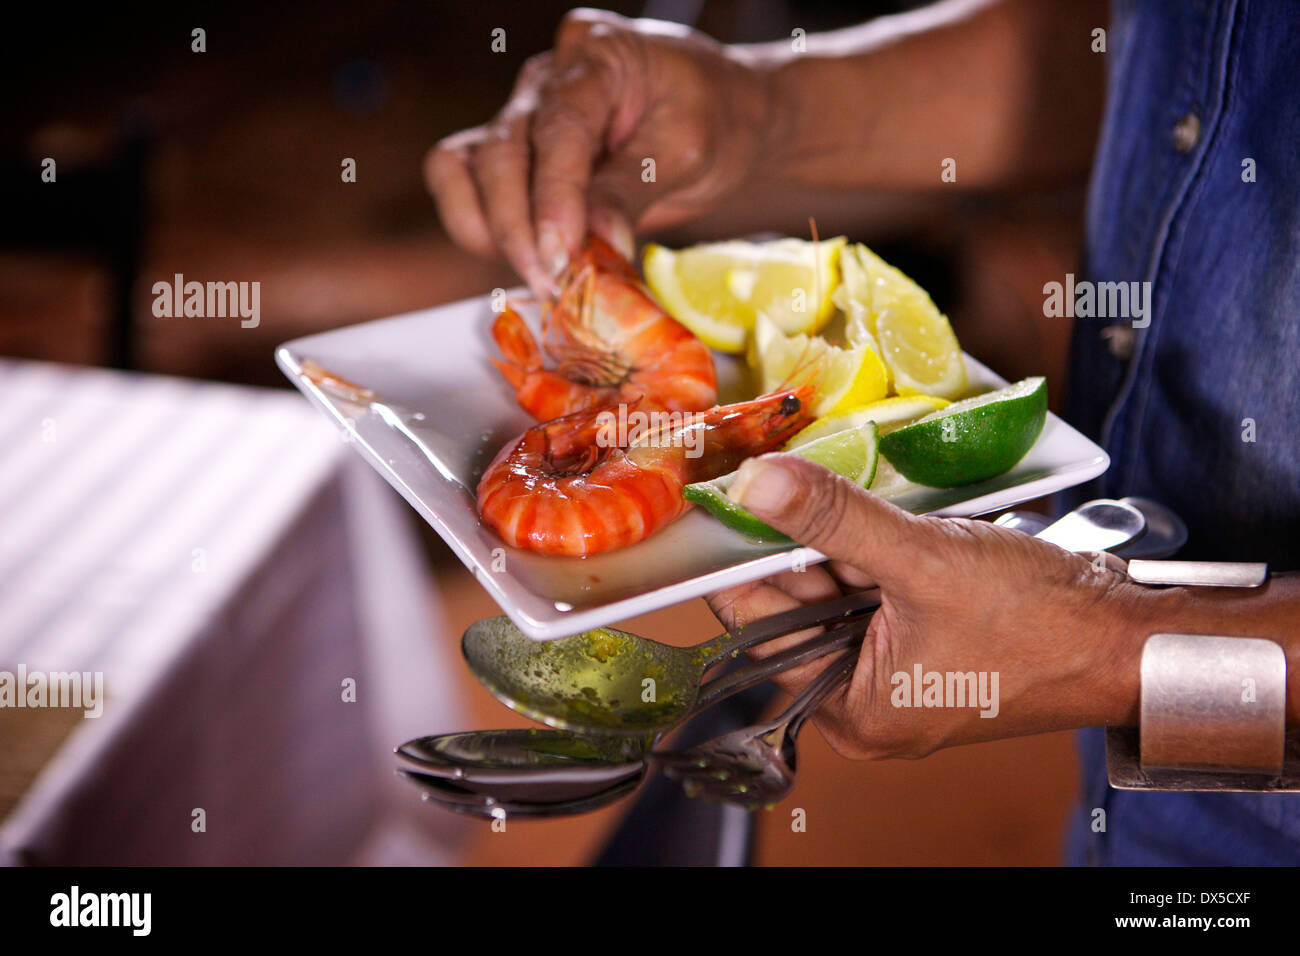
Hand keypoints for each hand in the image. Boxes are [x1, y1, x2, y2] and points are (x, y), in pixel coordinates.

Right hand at [423, 9, 770, 294]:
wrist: (721, 118)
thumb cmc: (715, 119)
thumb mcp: (690, 151)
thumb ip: (634, 190)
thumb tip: (595, 242)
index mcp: (599, 55)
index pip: (559, 128)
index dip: (554, 197)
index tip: (560, 254)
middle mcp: (547, 78)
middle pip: (501, 152)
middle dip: (519, 227)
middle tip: (552, 282)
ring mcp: (521, 112)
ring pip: (468, 169)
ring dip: (494, 232)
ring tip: (542, 275)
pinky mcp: (511, 152)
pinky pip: (460, 182)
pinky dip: (476, 225)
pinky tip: (521, 257)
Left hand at [706, 454, 1159, 759]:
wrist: (1130, 638)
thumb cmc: (1039, 623)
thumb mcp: (923, 560)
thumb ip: (834, 520)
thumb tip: (756, 484)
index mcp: (849, 709)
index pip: (758, 623)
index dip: (740, 556)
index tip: (729, 494)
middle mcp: (863, 701)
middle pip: (798, 603)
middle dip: (805, 542)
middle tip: (800, 474)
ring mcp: (895, 672)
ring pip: (838, 589)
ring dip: (848, 541)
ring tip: (865, 497)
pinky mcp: (923, 644)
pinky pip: (877, 590)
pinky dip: (880, 552)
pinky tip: (897, 519)